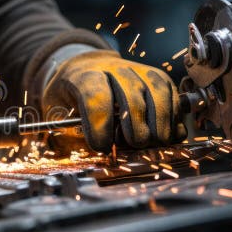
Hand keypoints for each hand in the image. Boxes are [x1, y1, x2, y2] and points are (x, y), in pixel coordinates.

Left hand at [41, 50, 183, 150]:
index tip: (102, 147)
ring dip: (161, 119)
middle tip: (135, 145)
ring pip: (157, 88)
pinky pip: (172, 93)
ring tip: (157, 142)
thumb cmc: (70, 98)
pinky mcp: (157, 77)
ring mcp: (138, 70)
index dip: (100, 124)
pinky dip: (174, 116)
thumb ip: (68, 137)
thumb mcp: (57, 114)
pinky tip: (168, 135)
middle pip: (131, 91)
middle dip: (135, 122)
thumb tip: (85, 163)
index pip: (95, 95)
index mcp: (83, 76)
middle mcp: (113, 69)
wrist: (86, 69)